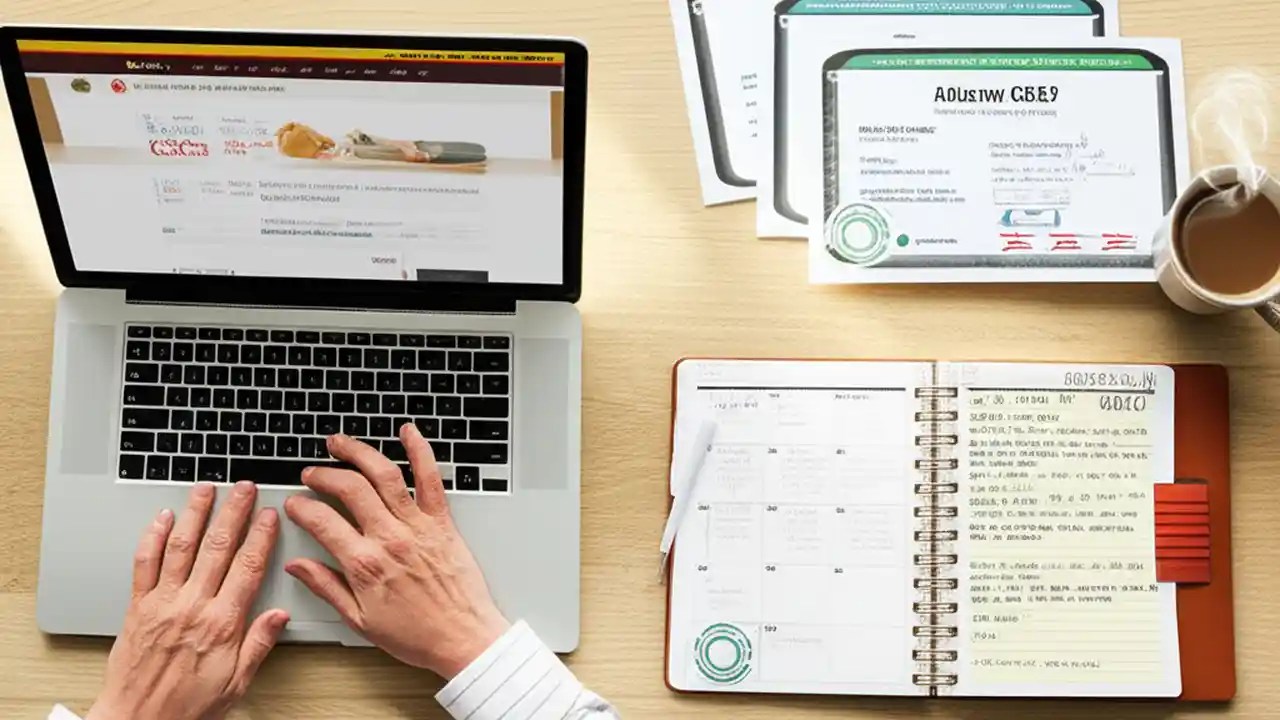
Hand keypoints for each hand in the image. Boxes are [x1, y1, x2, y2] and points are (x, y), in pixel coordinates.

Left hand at [87, 482, 287, 719]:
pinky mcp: (138, 607)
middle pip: (218, 547)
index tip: (269, 514)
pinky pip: (144, 564)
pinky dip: (152, 537)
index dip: (261, 536)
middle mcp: (192, 606)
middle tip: (243, 487)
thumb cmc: (186, 708)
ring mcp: (162, 603)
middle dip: (233, 511)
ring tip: (206, 488)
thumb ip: (259, 644)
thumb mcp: (237, 683)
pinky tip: (163, 517)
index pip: (247, 567)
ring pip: (181, 547)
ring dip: (196, 513)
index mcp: (222, 624)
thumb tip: (280, 614)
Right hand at [284, 427, 509, 678]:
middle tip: (311, 473)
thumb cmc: (418, 635)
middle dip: (324, 475)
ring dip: (358, 453)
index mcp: (365, 565)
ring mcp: (418, 526)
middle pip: (349, 489)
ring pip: (384, 476)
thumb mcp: (360, 621)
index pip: (322, 523)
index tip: (294, 504)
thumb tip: (298, 566)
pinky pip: (431, 479)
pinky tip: (409, 432)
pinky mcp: (443, 522)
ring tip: (340, 443)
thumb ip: (326, 587)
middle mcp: (390, 539)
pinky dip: (421, 451)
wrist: (464, 639)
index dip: (302, 508)